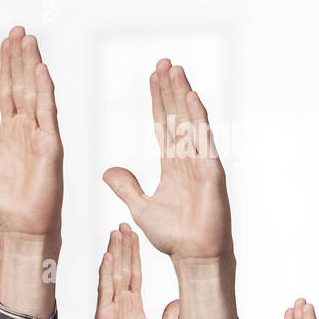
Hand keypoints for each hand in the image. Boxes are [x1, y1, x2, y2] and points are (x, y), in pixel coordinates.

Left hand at [0, 26, 61, 240]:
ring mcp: (42, 137)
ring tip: (28, 39)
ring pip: (36, 93)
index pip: (8, 93)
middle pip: (23, 86)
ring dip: (32, 65)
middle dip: (20, 58)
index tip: (6, 43)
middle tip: (19, 30)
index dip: (7, 68)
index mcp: (11, 135)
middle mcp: (28, 131)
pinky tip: (40, 69)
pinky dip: (44, 91)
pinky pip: (47, 114)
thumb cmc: (0, 208)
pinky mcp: (51, 148)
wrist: (18, 231)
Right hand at [94, 225, 178, 318]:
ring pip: (112, 274)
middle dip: (122, 247)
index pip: (133, 274)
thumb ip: (170, 316)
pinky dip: (105, 273)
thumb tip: (178, 301)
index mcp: (133, 306)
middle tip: (123, 224)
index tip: (133, 235)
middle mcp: (119, 303)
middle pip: (121, 268)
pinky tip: (107, 257)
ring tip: (115, 233)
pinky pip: (104, 290)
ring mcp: (110, 308)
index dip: (134, 255)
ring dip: (113, 253)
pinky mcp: (104, 316)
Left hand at [103, 60, 231, 260]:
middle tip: (163, 62)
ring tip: (174, 69)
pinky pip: (203, 140)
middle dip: (170, 89)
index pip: (164, 124)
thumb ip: (126, 187)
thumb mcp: (140, 207)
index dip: (158, 100)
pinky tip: (191, 96)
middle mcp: (189, 158)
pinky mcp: (211, 172)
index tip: (153, 76)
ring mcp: (202, 162)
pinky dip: (197, 117)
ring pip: (191, 121)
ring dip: (182, 94)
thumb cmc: (174, 235)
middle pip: (177, 116)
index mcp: (173, 164)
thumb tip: (107, 170)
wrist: (193, 256)